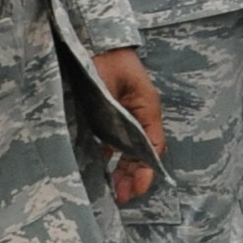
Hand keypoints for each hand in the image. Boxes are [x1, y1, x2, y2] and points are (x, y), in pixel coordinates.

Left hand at [88, 43, 162, 203]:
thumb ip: (139, 125)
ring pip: (120, 153)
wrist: (91, 44)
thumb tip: (136, 154)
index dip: (146, 172)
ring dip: (119, 172)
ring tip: (113, 191)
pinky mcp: (94, 119)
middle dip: (132, 178)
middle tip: (122, 197)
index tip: (137, 190)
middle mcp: (131, 121)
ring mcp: (113, 121)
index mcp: (146, 114)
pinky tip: (97, 170)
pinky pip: (101, 143)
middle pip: (136, 156)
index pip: (151, 149)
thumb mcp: (138, 96)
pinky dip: (102, 158)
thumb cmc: (117, 65)